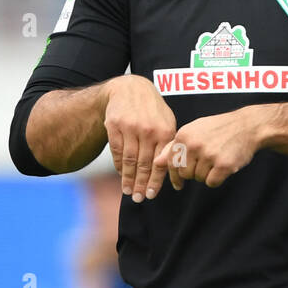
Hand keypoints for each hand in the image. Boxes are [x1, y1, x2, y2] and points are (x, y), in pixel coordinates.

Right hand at [103, 75, 175, 202]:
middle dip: (141, 184)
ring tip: (128, 191)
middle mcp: (148, 130)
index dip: (155, 181)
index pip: (160, 162)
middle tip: (139, 199)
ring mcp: (130, 127)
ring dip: (128, 178)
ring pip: (129, 160)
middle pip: (144, 164)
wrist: (131, 88)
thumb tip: (173, 172)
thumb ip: (168, 145)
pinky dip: (119, 165)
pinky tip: (121, 174)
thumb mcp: (167, 122)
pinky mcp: (114, 125)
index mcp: (164, 131)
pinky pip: (117, 151)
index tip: (151, 195)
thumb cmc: (153, 109)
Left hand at [160, 105, 269, 190]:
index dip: (175, 175)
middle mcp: (194, 145)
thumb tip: (157, 162)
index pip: (171, 163)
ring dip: (207, 174)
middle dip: (193, 173)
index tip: (178, 184)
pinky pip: (212, 182)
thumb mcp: (194, 130)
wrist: (246, 125)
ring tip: (215, 160)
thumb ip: (174, 146)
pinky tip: (222, 167)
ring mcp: (208, 155)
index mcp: (183, 135)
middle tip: (205, 164)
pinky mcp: (223, 165)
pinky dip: (217, 179)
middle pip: (185, 173)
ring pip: (199, 178)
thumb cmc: (218, 129)